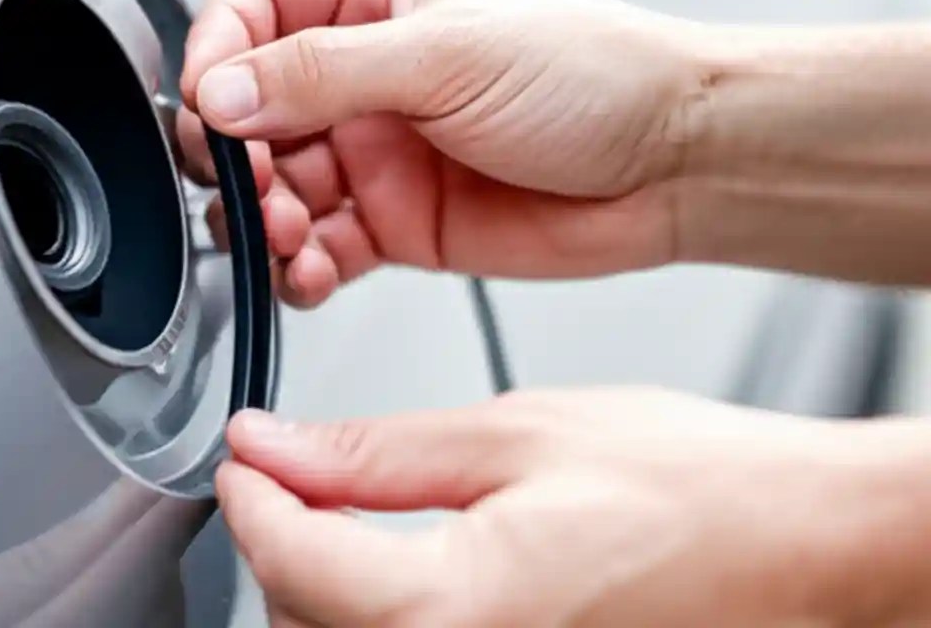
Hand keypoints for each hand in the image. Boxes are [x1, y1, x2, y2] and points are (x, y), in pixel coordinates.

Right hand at [179, 0, 709, 306]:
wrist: (671, 167)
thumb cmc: (594, 75)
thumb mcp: (448, 53)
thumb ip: (323, 73)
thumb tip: (224, 92)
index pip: (252, 6)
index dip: (217, 49)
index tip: (211, 100)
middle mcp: (364, 72)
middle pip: (249, 108)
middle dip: (236, 153)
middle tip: (249, 182)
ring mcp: (374, 151)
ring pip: (273, 188)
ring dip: (262, 219)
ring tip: (288, 233)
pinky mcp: (391, 220)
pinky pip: (318, 248)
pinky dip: (301, 268)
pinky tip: (314, 270)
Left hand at [216, 389, 930, 626]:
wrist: (799, 541)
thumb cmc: (695, 488)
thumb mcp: (516, 434)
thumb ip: (374, 455)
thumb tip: (274, 448)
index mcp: (457, 610)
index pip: (288, 561)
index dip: (250, 496)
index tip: (243, 456)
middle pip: (300, 622)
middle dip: (279, 545)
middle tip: (289, 473)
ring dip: (319, 588)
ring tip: (343, 513)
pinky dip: (377, 617)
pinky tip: (399, 567)